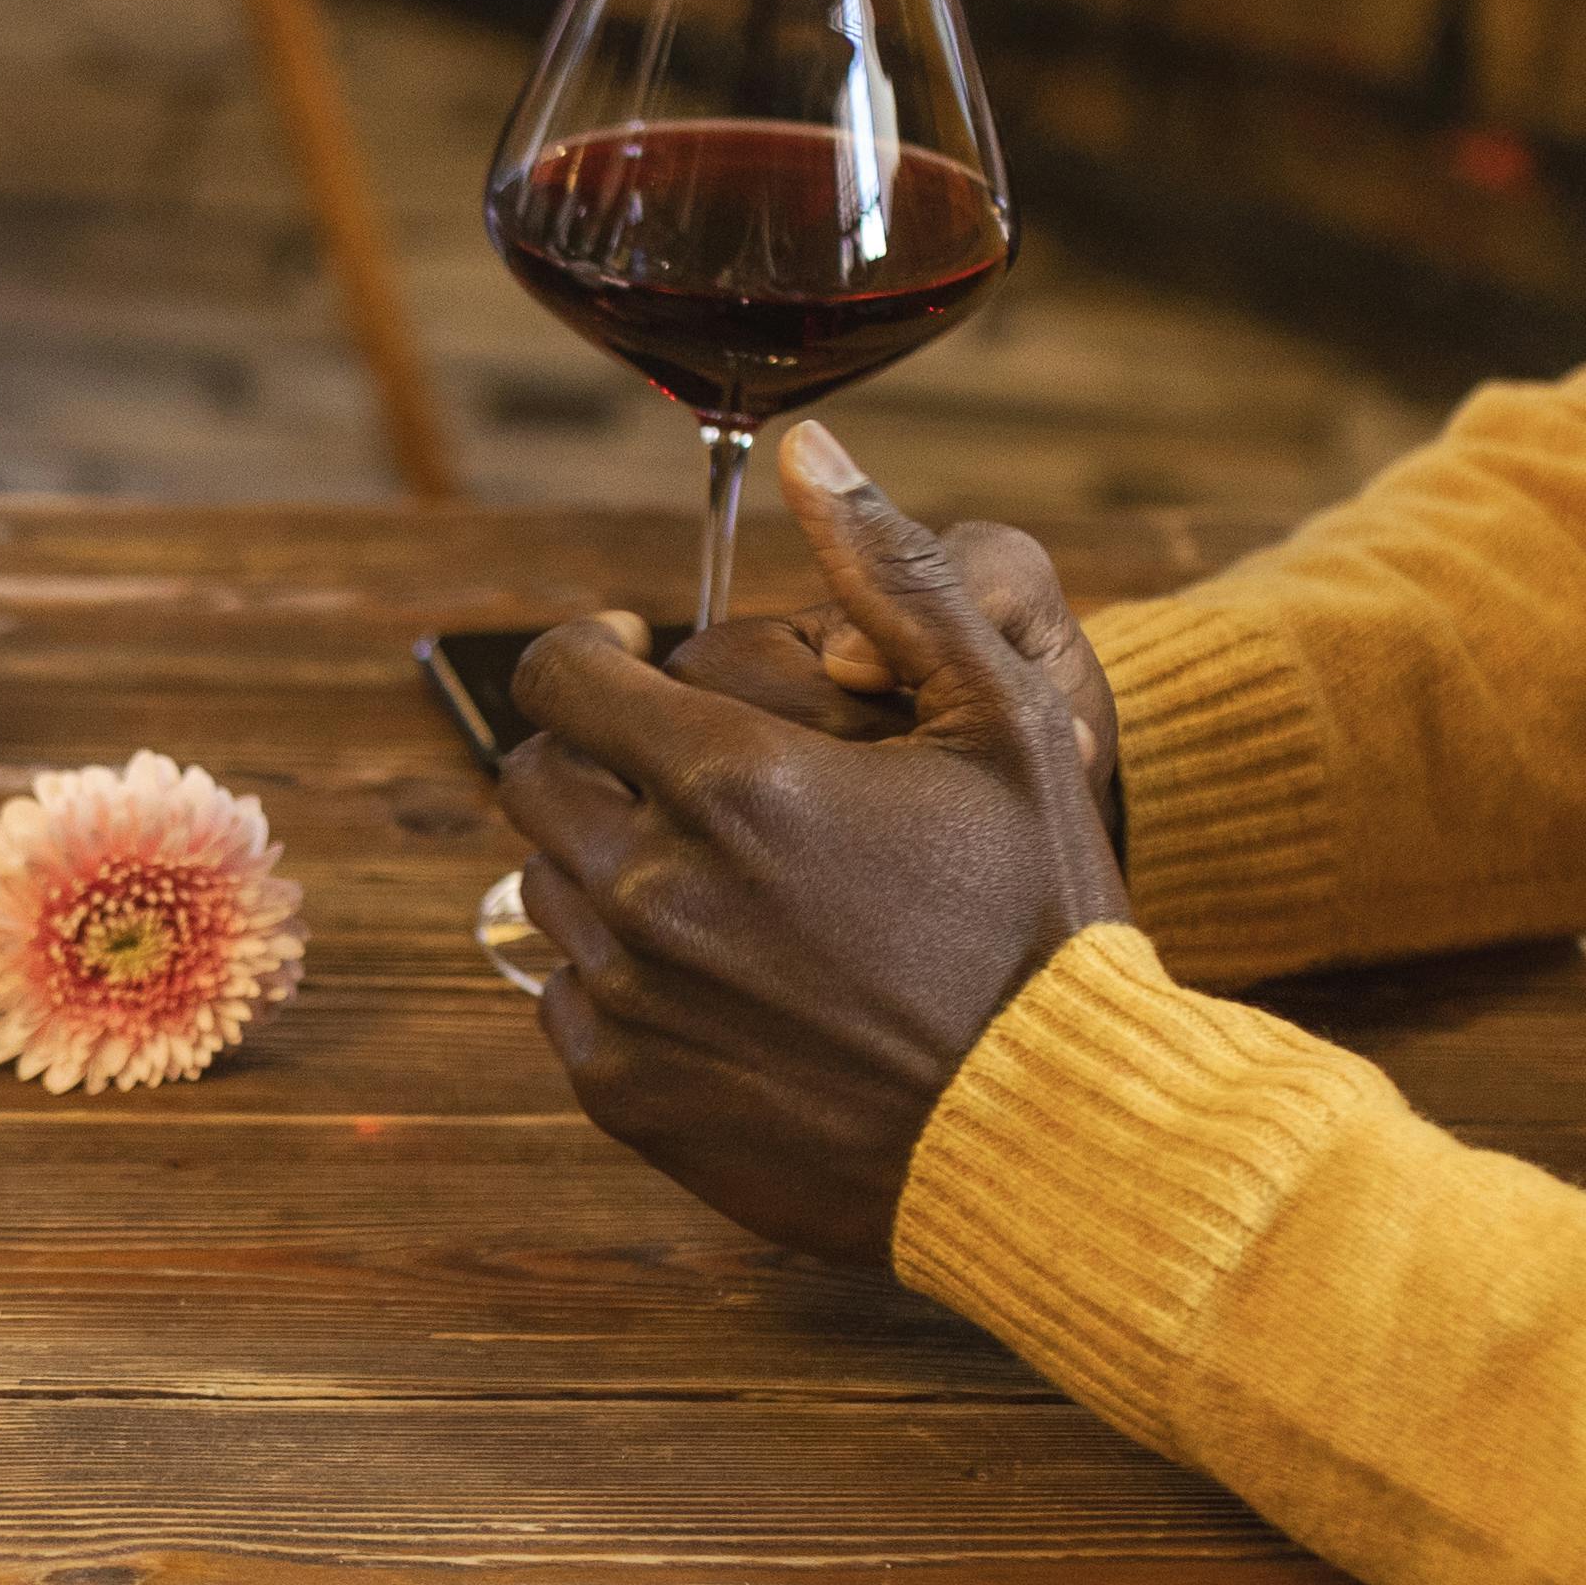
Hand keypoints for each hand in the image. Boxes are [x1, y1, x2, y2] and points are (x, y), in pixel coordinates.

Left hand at [491, 420, 1131, 1264]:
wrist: (1049, 1134)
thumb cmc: (1043, 922)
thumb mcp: (1005, 723)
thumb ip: (894, 576)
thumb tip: (808, 450)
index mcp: (734, 781)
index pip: (563, 677)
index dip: (588, 652)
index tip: (629, 657)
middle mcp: (655, 887)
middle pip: (536, 777)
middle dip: (591, 752)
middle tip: (674, 767)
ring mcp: (631, 998)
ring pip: (542, 884)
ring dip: (603, 858)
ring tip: (709, 872)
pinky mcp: (626, 1092)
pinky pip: (561, 997)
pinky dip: (614, 972)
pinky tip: (713, 974)